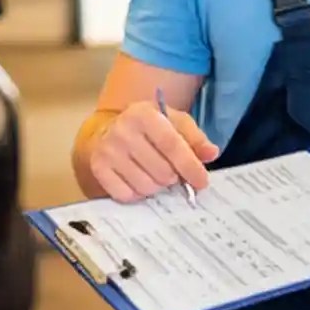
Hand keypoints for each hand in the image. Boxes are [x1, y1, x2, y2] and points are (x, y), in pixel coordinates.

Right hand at [88, 101, 219, 202]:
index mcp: (143, 114)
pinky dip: (137, 193)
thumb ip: (195, 137)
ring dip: (156, 186)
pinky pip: (126, 196)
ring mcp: (107, 151)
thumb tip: (211, 153)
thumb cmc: (148, 128)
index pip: (171, 145)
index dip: (190, 166)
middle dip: (173, 178)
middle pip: (161, 171)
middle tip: (171, 173)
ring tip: (154, 174)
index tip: (202, 182)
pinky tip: (138, 180)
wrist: (108, 130)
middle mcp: (122, 130)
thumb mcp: (174, 122)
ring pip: (146, 187)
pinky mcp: (98, 169)